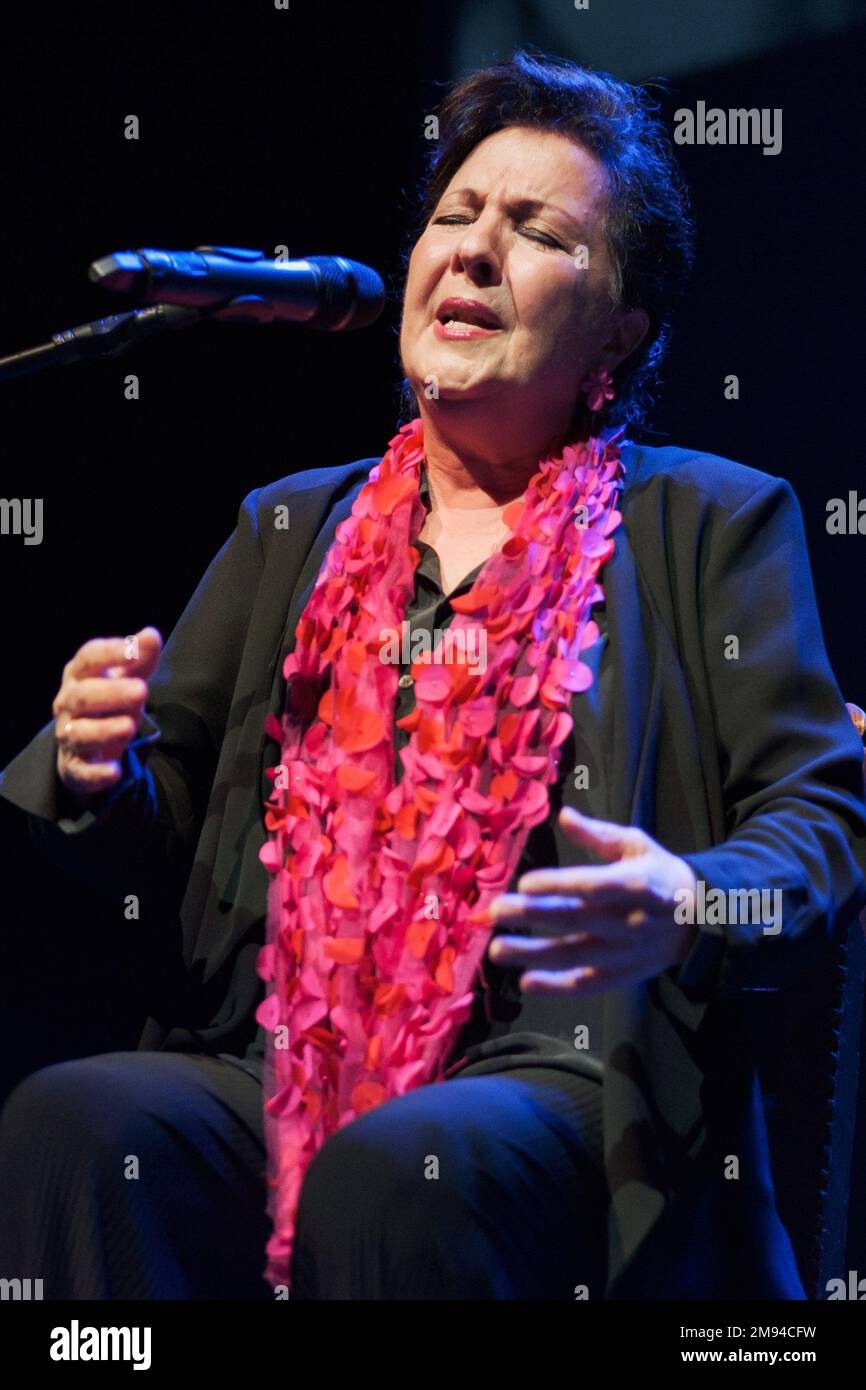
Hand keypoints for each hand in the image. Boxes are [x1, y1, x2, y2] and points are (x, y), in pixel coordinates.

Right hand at [53, 627, 162, 801]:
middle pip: (83, 695)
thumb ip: (139, 661)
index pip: (88, 658)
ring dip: (104, 730)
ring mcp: (69, 737)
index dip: (110, 652)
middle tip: (141, 691)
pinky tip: (114, 770)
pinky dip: (97, 773)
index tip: (134, 648)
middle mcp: (68, 704)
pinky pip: (82, 772)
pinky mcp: (75, 768)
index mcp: (79, 676)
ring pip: (80, 734)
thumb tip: (150, 634)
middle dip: (111, 693)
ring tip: (130, 726)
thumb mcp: (124, 680)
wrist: (86, 748)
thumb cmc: (107, 703)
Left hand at [487, 805, 698, 995]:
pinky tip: (527, 982)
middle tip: (494, 911)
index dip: (560, 886)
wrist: (702, 919)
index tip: (525, 883)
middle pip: (575, 920)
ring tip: (497, 950)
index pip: (594, 886)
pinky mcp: (621, 975)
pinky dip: (557, 988)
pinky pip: (586, 985)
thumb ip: (598, 834)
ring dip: (533, 955)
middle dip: (533, 916)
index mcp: (635, 884)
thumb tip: (564, 815)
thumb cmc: (660, 874)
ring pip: (574, 956)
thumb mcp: (637, 845)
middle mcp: (628, 921)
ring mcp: (623, 953)